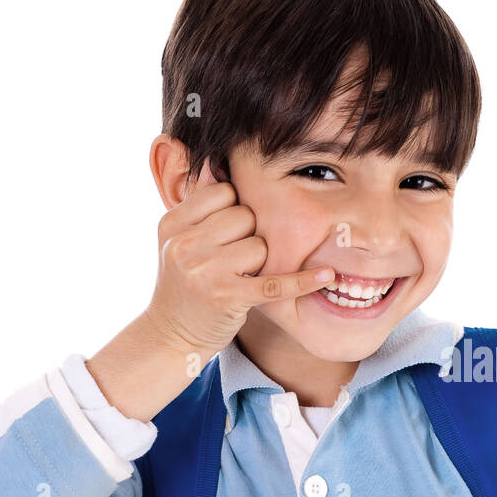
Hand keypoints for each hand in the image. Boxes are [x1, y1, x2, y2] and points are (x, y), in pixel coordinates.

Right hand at [144, 179, 332, 357]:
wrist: (170, 335)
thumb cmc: (183, 283)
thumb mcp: (177, 240)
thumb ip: (199, 206)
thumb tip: (217, 161)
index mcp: (172, 225)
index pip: (222, 193)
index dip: (235, 207)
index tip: (232, 227)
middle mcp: (185, 245)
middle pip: (244, 216)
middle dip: (249, 234)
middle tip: (236, 258)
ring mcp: (205, 272)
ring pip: (260, 246)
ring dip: (260, 263)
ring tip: (239, 277)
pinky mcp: (228, 298)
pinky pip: (275, 283)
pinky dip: (302, 281)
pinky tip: (326, 276)